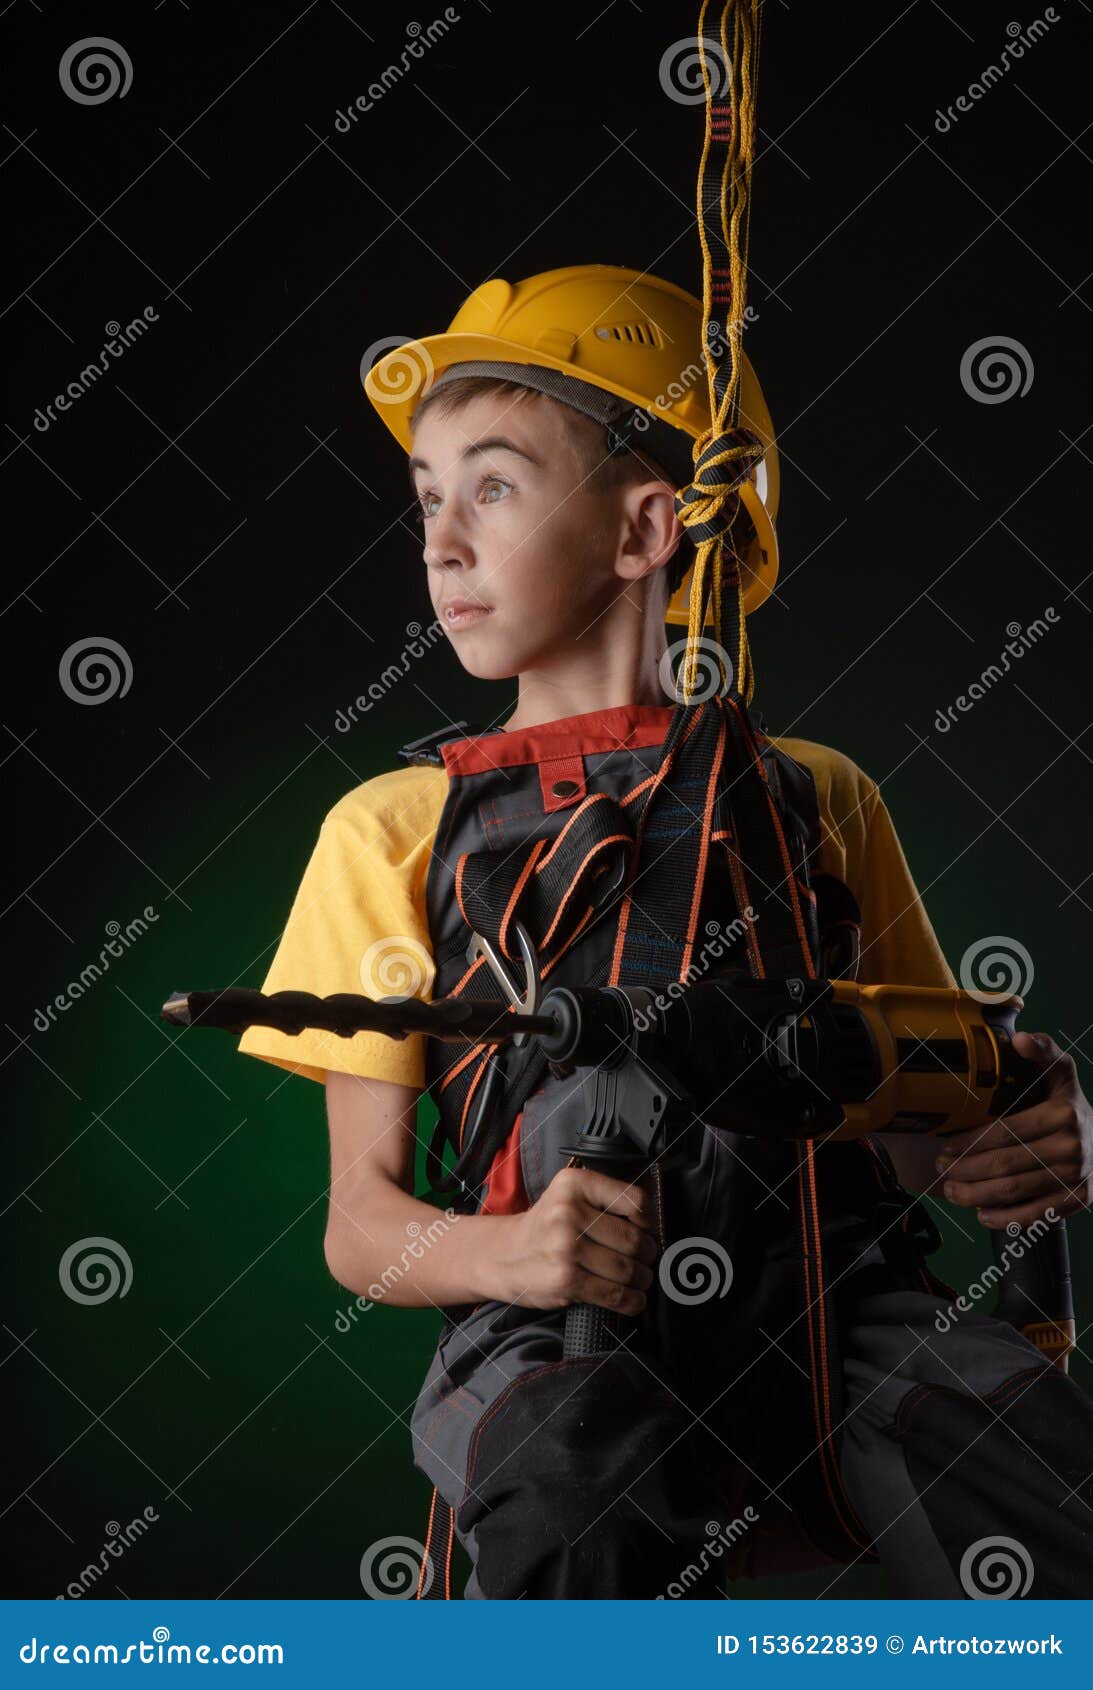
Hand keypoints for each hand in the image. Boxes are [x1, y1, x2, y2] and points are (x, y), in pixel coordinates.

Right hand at [494, 1165, 659, 1314]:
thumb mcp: (568, 1196)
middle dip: (647, 1254)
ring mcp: (566, 1248)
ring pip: (627, 1269)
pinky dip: (631, 1301)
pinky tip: (632, 1299)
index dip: (648, 1220)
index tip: (646, 1229)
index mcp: (574, 1184)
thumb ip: (605, 1199)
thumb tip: (652, 1222)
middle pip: (633, 1239)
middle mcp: (568, 1212)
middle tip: (645, 1259)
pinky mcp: (566, 1280)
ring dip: (641, 1279)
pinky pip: (615, 1294)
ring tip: (638, 1279)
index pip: (634, 1200)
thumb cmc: (544, 1227)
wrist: (503, 1255)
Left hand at [934, 1031, 1092, 1227]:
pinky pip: (1036, 1214)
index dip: (971, 1141)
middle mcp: (1072, 1147)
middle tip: (941, 1169)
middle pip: (1007, 1164)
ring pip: (1016, 1192)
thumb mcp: (1061, 1072)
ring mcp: (1077, 1176)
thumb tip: (1020, 1038)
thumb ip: (1042, 1051)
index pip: (1007, 1132)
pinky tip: (981, 1214)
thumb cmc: (1071, 1103)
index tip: (945, 1145)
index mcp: (1063, 1114)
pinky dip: (1006, 1218)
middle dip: (966, 1170)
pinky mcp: (1079, 1199)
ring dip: (976, 1196)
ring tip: (952, 1191)